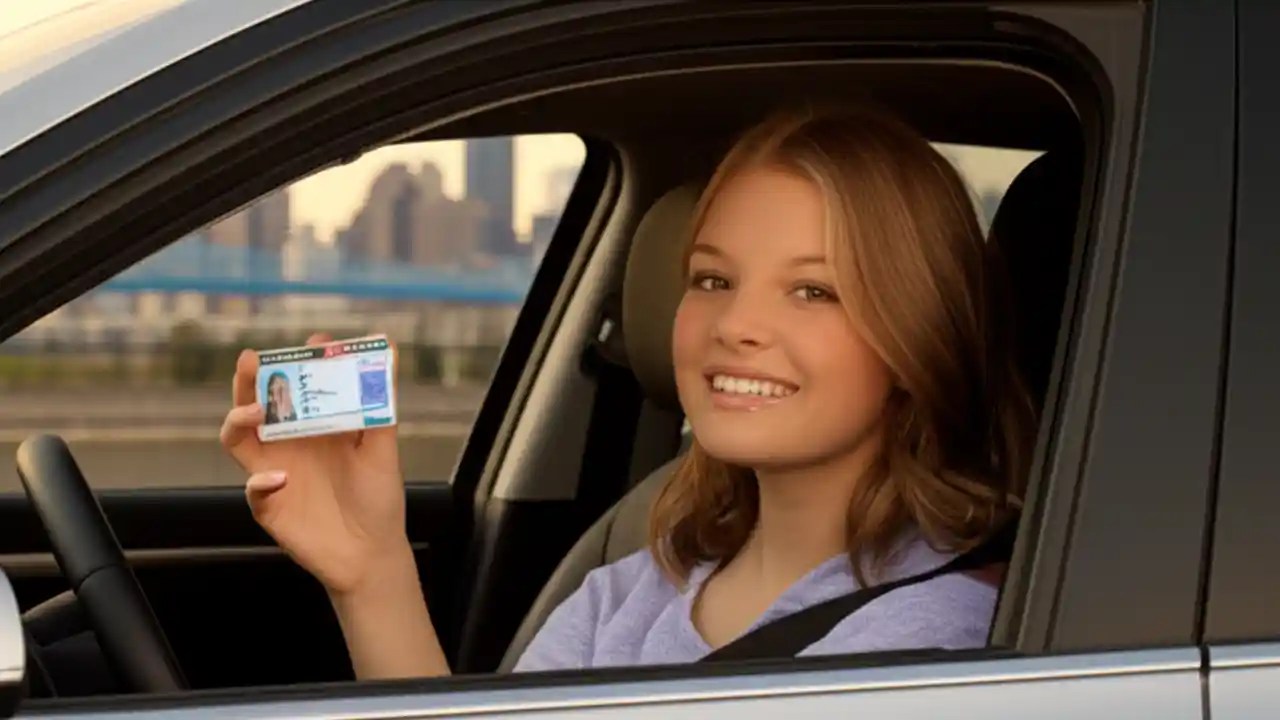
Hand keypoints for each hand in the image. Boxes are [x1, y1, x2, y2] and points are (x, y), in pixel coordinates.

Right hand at [221, 333, 408, 595]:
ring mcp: (275, 473)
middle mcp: (290, 445)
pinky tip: (282, 479)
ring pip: (239, 439)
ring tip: (256, 412)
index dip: (300, 363)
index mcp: (315, 426)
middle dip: (248, 381)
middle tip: (251, 360)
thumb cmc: (377, 497)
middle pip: (256, 405)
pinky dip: (260, 482)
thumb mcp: (384, 446)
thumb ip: (382, 401)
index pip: (297, 387)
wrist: (372, 553)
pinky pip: (253, 490)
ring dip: (238, 421)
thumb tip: (390, 347)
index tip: (315, 345)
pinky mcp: (269, 506)